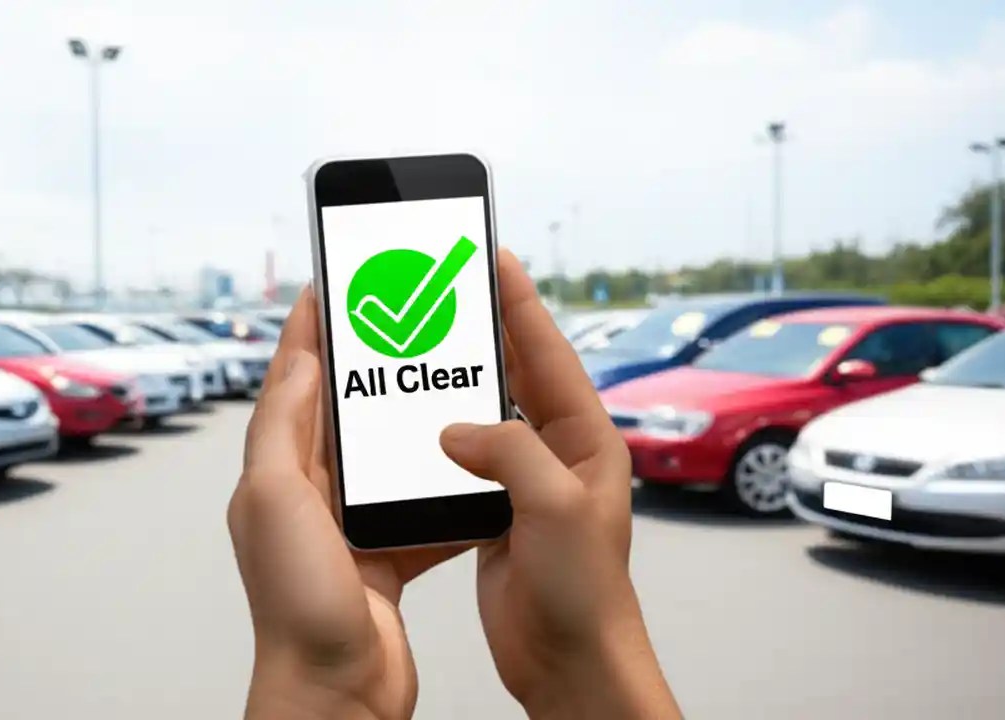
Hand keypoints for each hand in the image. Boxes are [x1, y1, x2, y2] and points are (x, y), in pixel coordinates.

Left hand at [229, 287, 462, 719]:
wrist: (336, 690)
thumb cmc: (297, 606)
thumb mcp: (275, 499)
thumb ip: (283, 428)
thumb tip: (297, 361)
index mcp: (274, 475)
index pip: (290, 383)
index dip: (309, 331)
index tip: (332, 285)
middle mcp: (304, 498)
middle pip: (337, 412)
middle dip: (364, 366)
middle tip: (397, 322)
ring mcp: (343, 528)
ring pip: (378, 456)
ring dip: (403, 420)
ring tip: (436, 381)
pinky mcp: (382, 557)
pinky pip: (412, 505)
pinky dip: (434, 484)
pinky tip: (461, 466)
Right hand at [440, 250, 680, 718]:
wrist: (572, 659)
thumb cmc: (586, 592)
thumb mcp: (554, 508)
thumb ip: (509, 453)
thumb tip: (457, 430)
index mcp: (587, 439)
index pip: (549, 354)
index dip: (519, 302)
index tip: (494, 256)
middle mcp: (559, 452)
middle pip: (518, 373)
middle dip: (486, 330)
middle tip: (451, 288)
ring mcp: (528, 480)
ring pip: (489, 412)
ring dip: (459, 381)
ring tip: (427, 344)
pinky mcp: (498, 508)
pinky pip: (467, 455)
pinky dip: (441, 434)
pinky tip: (417, 421)